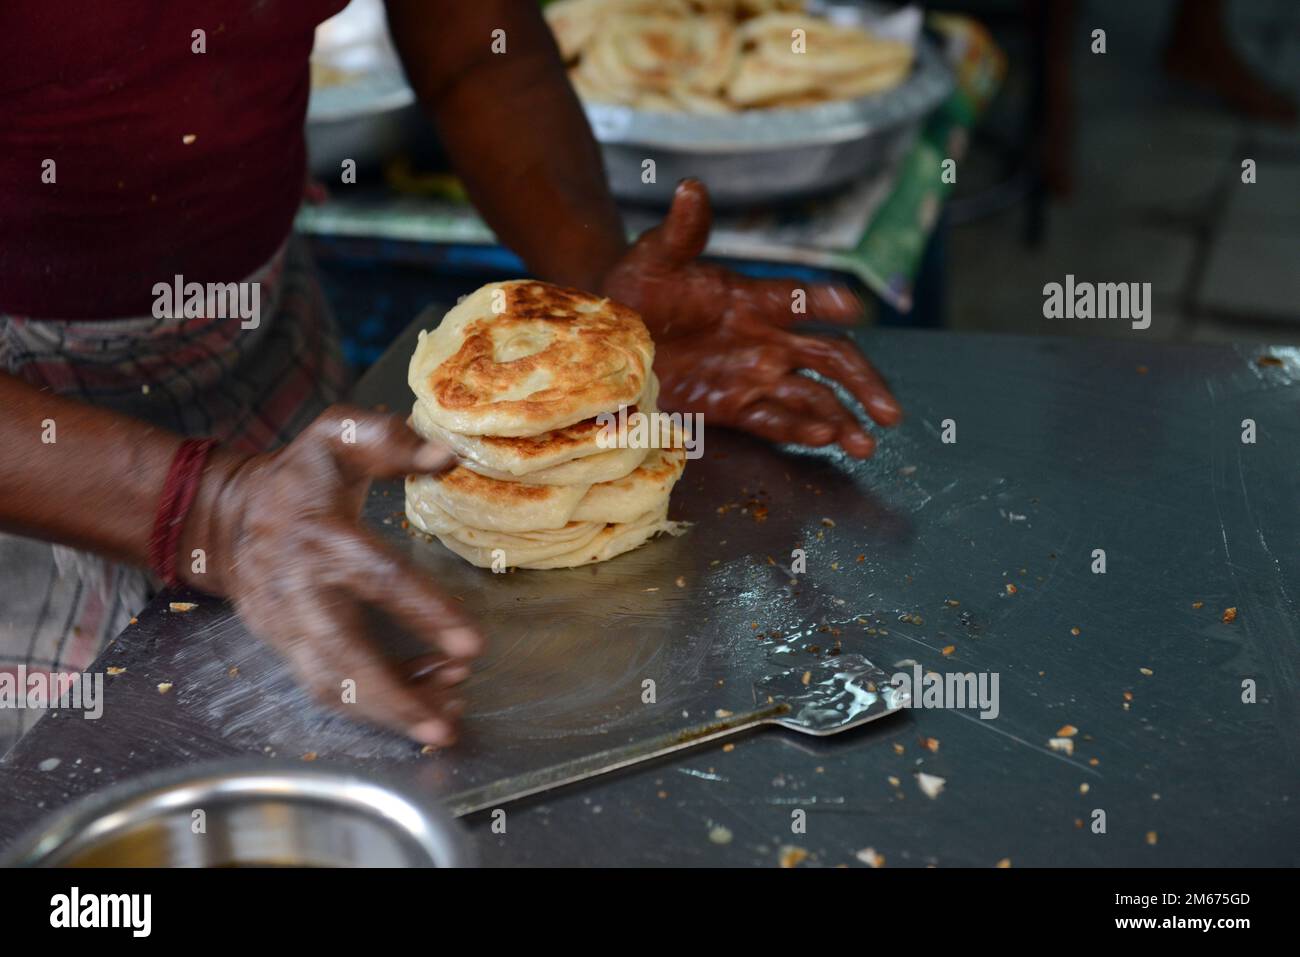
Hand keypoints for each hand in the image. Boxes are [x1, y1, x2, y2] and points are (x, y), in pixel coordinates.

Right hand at [179, 406, 483, 746]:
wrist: (223, 516)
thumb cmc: (298, 477)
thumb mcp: (337, 437)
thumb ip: (388, 440)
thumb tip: (444, 455)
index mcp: (323, 535)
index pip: (380, 579)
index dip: (426, 612)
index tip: (472, 644)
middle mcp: (301, 589)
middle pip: (345, 656)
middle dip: (395, 696)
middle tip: (445, 724)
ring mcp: (287, 626)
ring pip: (333, 684)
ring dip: (387, 711)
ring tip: (442, 719)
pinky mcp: (283, 648)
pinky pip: (327, 686)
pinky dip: (371, 703)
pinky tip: (420, 696)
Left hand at [600, 179, 901, 457]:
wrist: (612, 336)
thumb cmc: (636, 289)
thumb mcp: (654, 259)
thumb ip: (679, 233)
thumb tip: (690, 188)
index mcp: (753, 299)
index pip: (800, 299)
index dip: (825, 302)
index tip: (852, 308)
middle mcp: (764, 338)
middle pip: (829, 358)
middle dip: (863, 383)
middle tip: (890, 410)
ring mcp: (751, 375)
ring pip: (811, 396)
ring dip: (841, 418)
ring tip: (865, 445)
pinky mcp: (731, 407)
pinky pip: (774, 421)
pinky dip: (800, 431)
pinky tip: (825, 441)